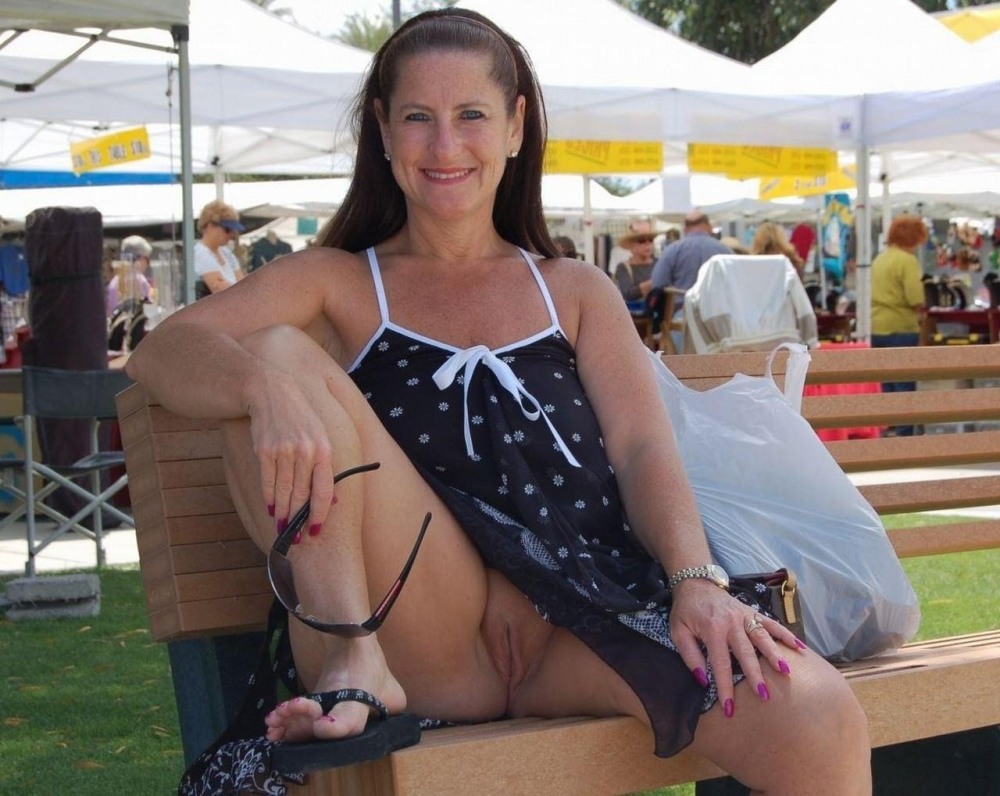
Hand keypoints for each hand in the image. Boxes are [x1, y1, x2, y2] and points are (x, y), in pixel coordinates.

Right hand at [247, 372, 335, 537]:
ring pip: (283, 492)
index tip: (316, 533)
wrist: (271, 390)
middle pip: (300, 496)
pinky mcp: (264, 451)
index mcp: (325, 450)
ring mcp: (283, 451)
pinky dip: (268, 498)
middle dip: (297, 521)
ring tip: (282, 529)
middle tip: (295, 540)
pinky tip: (270, 509)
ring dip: (282, 514)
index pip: (324, 492)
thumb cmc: (301, 418)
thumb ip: (326, 467)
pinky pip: (267, 481)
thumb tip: (333, 501)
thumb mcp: (321, 436)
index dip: (320, 516)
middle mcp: (305, 452)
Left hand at [668, 580, 803, 716]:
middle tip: (764, 695)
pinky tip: (799, 647)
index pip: (720, 663)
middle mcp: (731, 622)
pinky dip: (786, 634)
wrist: (695, 583)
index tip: (730, 708)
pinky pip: (771, 623)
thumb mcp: (678, 632)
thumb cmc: (686, 611)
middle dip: (755, 674)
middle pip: (746, 652)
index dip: (725, 687)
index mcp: (712, 629)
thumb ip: (690, 655)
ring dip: (774, 654)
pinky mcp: (752, 612)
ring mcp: (744, 616)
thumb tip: (702, 679)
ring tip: (785, 671)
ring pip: (762, 637)